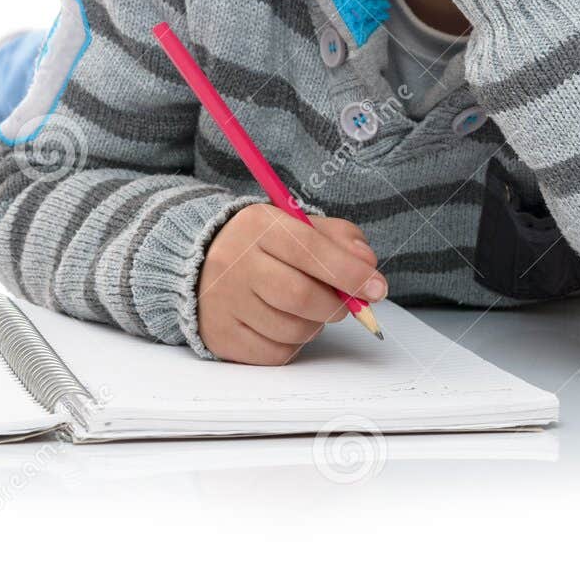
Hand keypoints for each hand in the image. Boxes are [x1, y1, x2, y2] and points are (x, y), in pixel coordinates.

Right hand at [198, 204, 386, 364]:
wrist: (201, 264)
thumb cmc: (264, 247)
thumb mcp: (299, 227)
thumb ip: (339, 239)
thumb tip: (367, 264)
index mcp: (258, 225)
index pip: (311, 250)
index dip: (350, 273)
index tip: (378, 289)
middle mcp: (234, 262)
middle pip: (301, 296)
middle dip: (335, 306)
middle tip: (344, 304)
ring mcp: (224, 302)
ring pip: (292, 329)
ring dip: (313, 325)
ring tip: (305, 309)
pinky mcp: (221, 335)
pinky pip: (276, 353)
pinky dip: (292, 344)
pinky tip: (283, 323)